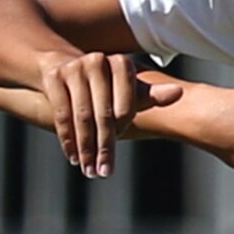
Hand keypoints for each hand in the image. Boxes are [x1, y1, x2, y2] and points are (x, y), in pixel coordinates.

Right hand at [37, 50, 138, 179]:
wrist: (66, 67)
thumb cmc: (106, 87)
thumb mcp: (129, 91)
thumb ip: (151, 95)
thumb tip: (179, 93)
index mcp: (121, 63)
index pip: (125, 106)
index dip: (122, 128)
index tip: (121, 142)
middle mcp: (98, 60)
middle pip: (104, 114)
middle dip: (104, 147)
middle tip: (105, 173)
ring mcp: (74, 68)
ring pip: (82, 117)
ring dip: (86, 149)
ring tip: (89, 171)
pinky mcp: (55, 77)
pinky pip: (63, 115)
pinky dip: (68, 139)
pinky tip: (73, 157)